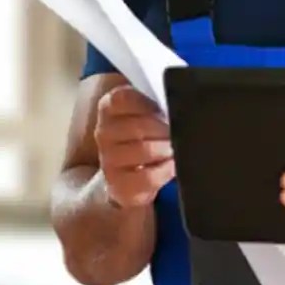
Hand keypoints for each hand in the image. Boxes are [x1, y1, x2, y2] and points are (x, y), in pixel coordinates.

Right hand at [95, 85, 174, 208]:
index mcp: (108, 108)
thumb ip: (155, 103)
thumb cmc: (143, 137)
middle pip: (137, 126)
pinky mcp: (119, 186)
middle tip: (181, 130)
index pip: (122, 98)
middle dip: (164, 129)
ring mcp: (108, 161)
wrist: (126, 175)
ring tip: (178, 148)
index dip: (147, 103)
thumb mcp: (144, 114)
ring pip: (143, 150)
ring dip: (166, 149)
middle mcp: (103, 134)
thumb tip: (178, 105)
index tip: (163, 108)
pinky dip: (166, 170)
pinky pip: (147, 177)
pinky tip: (174, 166)